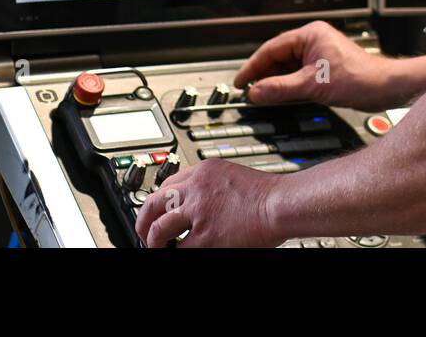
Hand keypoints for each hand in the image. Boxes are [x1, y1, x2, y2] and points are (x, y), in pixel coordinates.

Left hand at [134, 159, 284, 247]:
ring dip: (154, 241)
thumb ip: (213, 186)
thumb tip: (202, 203)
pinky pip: (180, 249)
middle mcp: (195, 189)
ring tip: (156, 248)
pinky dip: (174, 253)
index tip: (156, 211)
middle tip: (144, 232)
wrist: (281, 203)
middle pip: (154, 202)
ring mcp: (198, 213)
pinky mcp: (206, 237)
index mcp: (203, 172)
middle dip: (144, 220)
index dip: (158, 201)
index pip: (168, 184)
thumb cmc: (268, 193)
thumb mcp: (233, 176)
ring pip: (159, 228)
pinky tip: (177, 253)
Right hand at [234, 21, 396, 111]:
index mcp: (309, 34)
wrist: (384, 87)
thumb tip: (257, 92)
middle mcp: (313, 40)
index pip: (271, 48)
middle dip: (263, 74)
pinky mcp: (324, 67)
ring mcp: (319, 53)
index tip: (241, 81)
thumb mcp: (312, 85)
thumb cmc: (359, 78)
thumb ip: (281, 89)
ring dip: (275, 81)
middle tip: (249, 90)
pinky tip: (280, 95)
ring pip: (288, 66)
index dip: (253, 66)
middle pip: (278, 56)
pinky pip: (298, 73)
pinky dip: (288, 85)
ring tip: (262, 95)